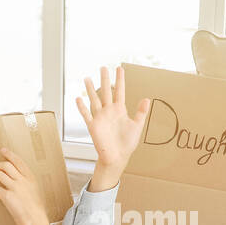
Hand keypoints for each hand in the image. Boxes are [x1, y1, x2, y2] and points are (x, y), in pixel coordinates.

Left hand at [0, 147, 47, 224]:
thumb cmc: (35, 209)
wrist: (34, 220)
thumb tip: (15, 179)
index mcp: (31, 178)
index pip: (19, 162)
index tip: (3, 150)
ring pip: (0, 174)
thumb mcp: (34, 192)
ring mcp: (15, 187)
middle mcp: (23, 181)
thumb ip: (26, 183)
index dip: (10, 155)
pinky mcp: (7, 196)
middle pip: (7, 165)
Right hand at [77, 65, 148, 189]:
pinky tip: (78, 98)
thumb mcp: (137, 126)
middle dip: (104, 79)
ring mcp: (100, 118)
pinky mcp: (93, 126)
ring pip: (94, 100)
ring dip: (91, 89)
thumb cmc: (127, 143)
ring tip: (87, 78)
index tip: (119, 68)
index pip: (120, 91)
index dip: (120, 80)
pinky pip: (86, 114)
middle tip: (102, 67)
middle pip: (106, 91)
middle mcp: (109, 111)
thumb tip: (147, 99)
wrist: (118, 157)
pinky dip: (82, 107)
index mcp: (120, 110)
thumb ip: (141, 113)